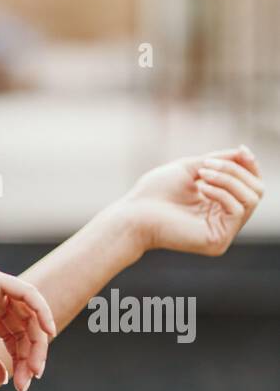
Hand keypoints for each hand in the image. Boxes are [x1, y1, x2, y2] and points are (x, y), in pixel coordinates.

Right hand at [0, 266, 55, 390]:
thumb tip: (7, 378)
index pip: (12, 333)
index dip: (20, 358)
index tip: (21, 386)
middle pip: (24, 324)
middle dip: (31, 353)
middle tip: (32, 378)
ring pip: (28, 312)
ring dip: (37, 340)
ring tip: (35, 366)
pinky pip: (26, 294)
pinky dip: (41, 311)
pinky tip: (47, 334)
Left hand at [121, 144, 263, 256]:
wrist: (135, 213)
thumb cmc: (156, 191)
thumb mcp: (191, 167)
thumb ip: (219, 161)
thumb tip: (244, 153)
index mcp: (219, 204)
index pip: (249, 185)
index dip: (249, 166)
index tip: (242, 150)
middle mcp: (224, 220)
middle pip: (255, 190)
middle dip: (235, 170)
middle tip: (208, 164)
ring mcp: (223, 232)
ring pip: (250, 198)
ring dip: (228, 179)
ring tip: (202, 174)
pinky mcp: (218, 240)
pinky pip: (237, 210)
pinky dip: (222, 192)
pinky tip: (201, 188)